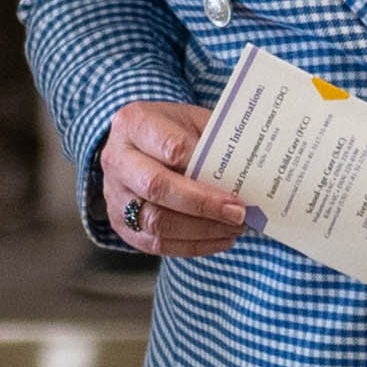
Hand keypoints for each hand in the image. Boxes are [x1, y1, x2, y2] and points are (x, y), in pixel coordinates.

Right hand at [98, 99, 258, 256]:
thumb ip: (214, 141)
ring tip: (234, 227)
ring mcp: (115, 195)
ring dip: (202, 230)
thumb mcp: (191, 120)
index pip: (171, 147)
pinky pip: (157, 244)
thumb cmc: (170, 130)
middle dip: (203, 204)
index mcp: (134, 124)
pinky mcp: (121, 224)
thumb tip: (250, 173)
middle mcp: (117, 160)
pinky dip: (193, 245)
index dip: (205, 167)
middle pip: (157, 188)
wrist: (136, 145)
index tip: (236, 182)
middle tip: (238, 212)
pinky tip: (220, 239)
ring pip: (157, 222)